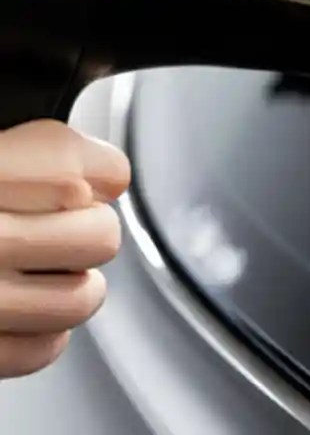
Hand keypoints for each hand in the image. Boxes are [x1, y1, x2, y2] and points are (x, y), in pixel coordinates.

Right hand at [0, 120, 128, 377]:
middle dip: (81, 229)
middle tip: (46, 225)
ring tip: (34, 270)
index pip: (94, 168)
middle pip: (101, 234)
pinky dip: (38, 330)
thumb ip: (28, 155)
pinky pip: (47, 347)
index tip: (83, 177)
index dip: (97, 171)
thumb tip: (102, 171)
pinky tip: (16, 307)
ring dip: (68, 283)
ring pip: (86, 297)